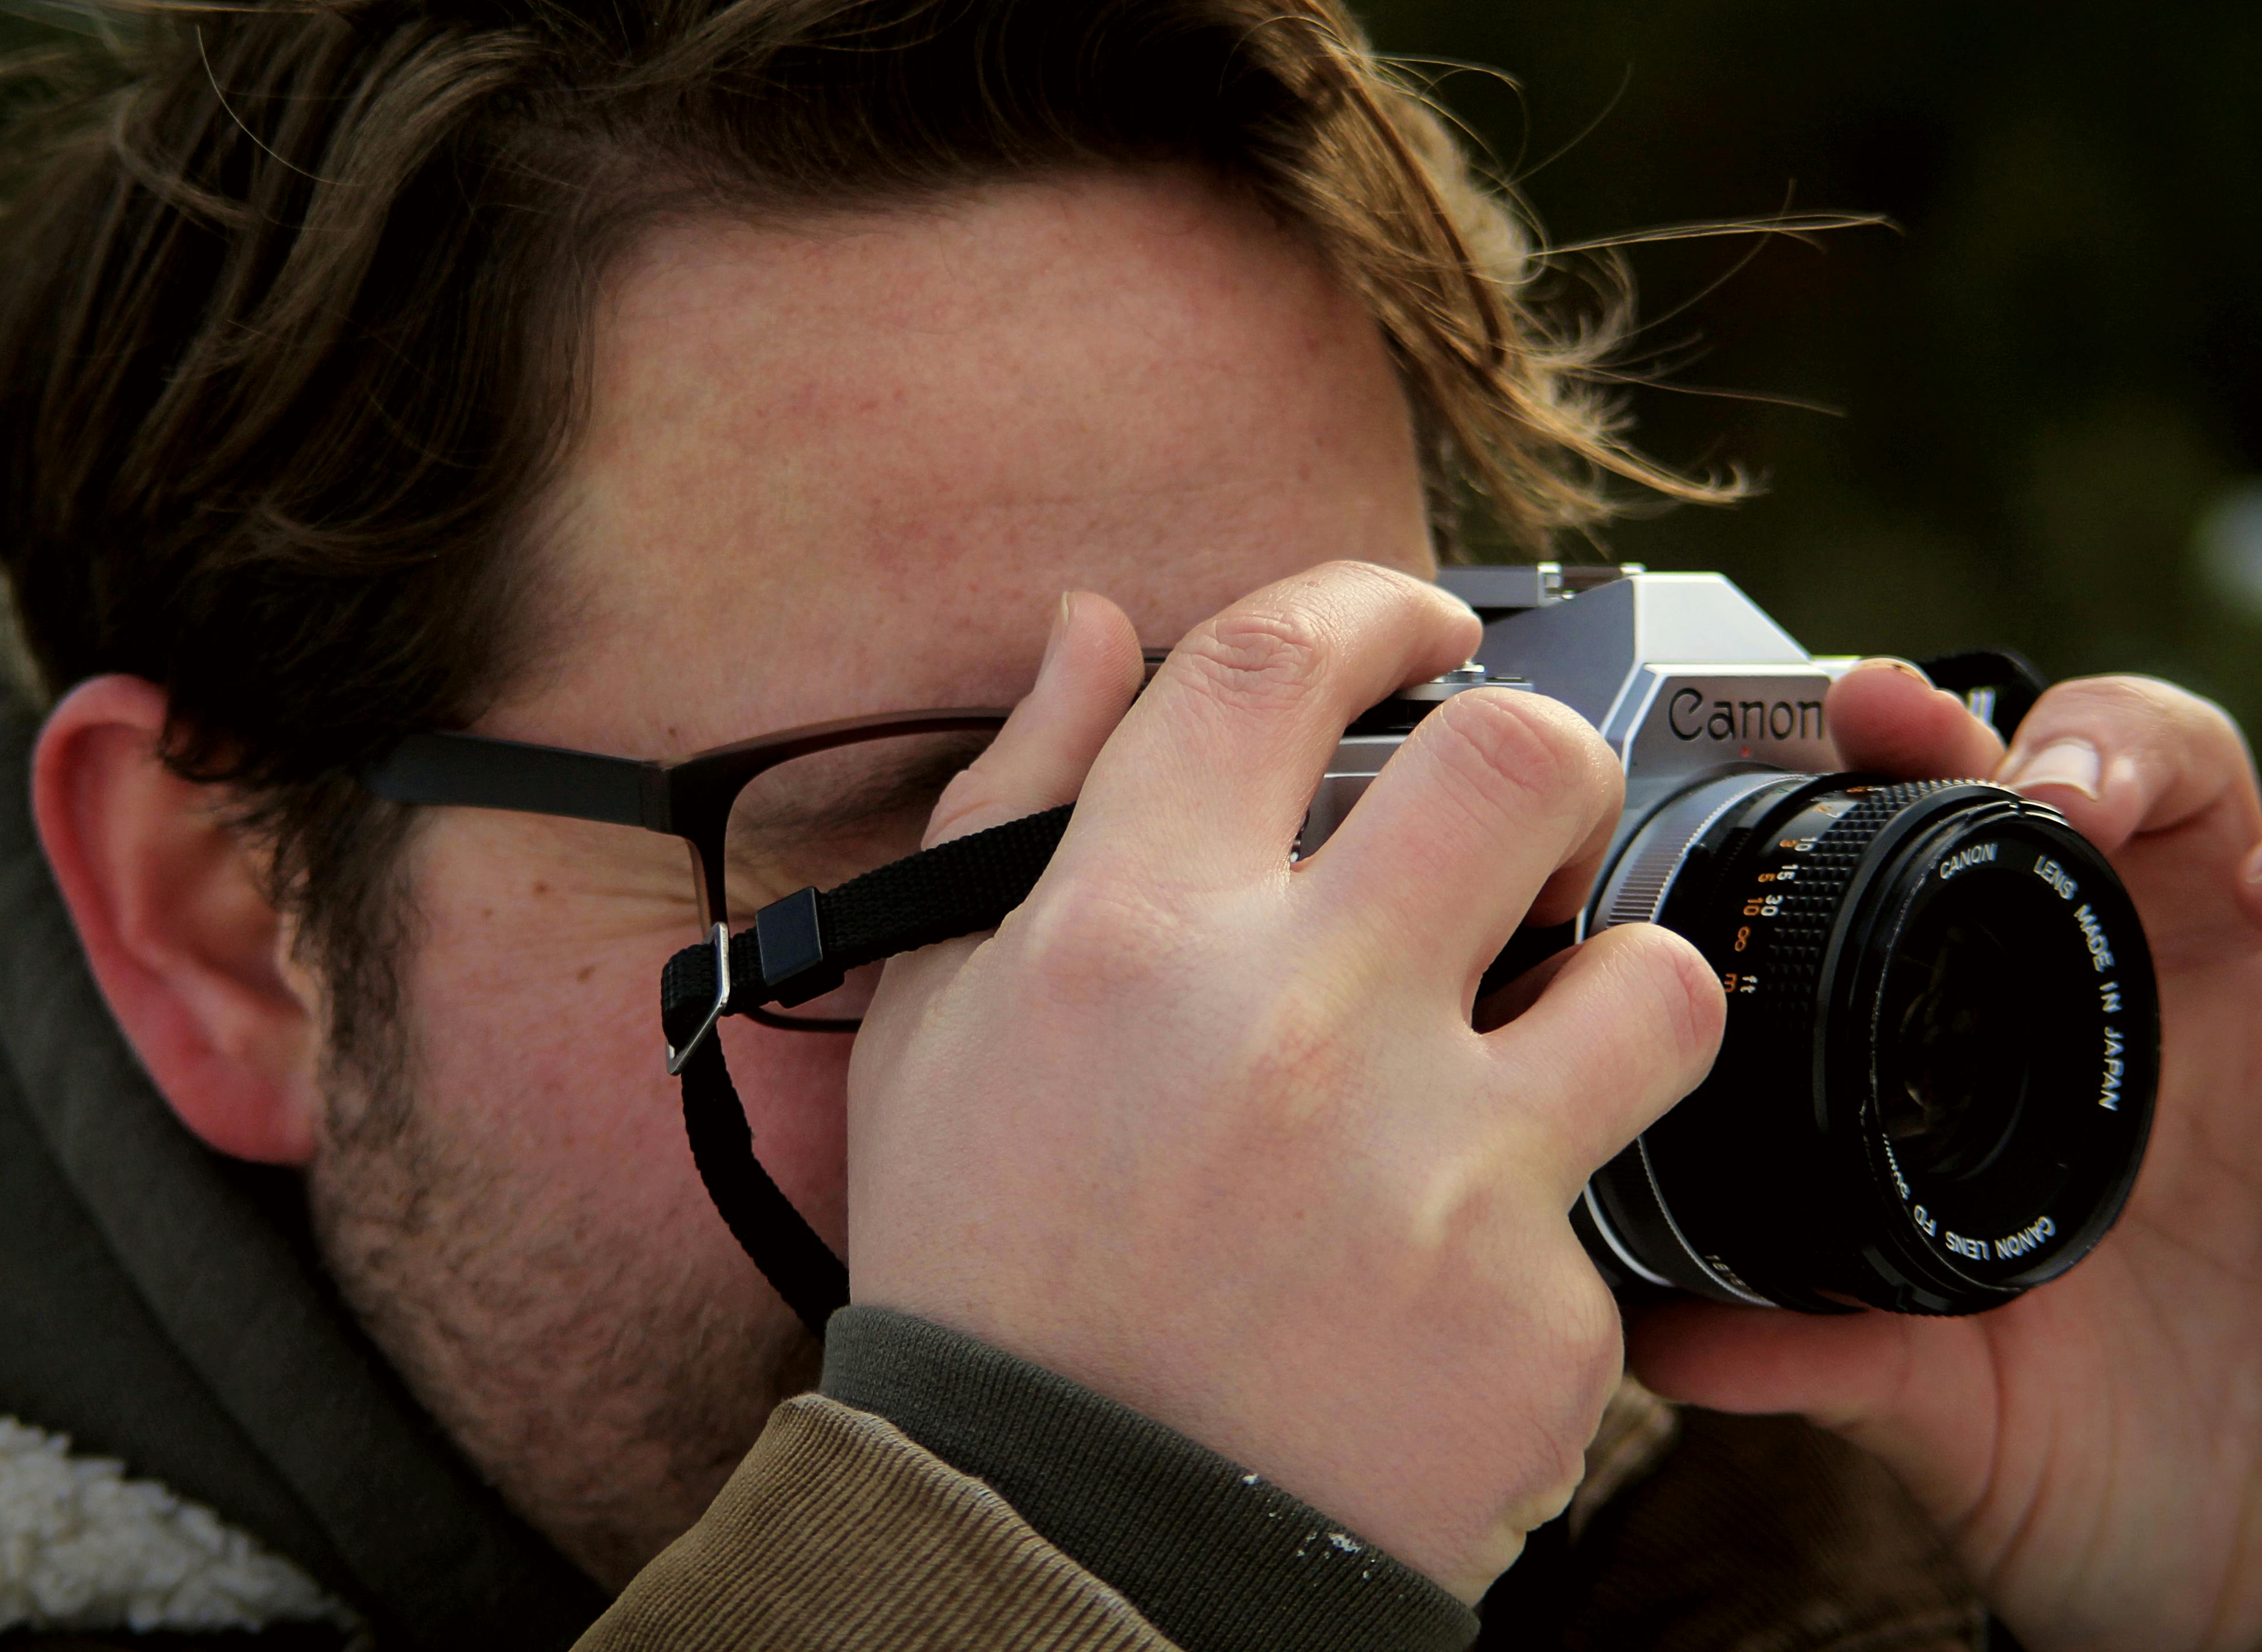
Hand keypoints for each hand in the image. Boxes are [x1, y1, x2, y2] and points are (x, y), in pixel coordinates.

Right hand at [846, 564, 1723, 1599]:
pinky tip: (1445, 1286)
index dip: (1375, 601)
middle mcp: (1290, 1024)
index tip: (1418, 624)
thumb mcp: (940, 1023)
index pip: (1280, 657)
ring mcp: (1432, 1174)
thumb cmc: (991, 1264)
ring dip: (1618, 990)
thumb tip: (1094, 625)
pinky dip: (1545, 1229)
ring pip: (1657, 972)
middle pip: (1522, 756)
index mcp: (1126, 934)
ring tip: (1547, 1056)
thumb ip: (1017, 802)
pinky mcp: (1534, 1320)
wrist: (1059, 1550)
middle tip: (1525, 821)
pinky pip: (1609, 1209)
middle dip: (1546, 756)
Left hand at [1630, 659, 2261, 1651]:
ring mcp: (2195, 986)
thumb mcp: (1938, 1405)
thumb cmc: (2092, 1455)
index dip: (1816, 807)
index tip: (1742, 788)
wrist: (2246, 1532)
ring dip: (2099, 745)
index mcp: (1955, 1059)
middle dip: (1945, 726)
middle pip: (2004, 789)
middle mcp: (2063, 994)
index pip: (1875, 883)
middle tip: (1884, 720)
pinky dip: (2211, 810)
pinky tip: (2155, 830)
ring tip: (2056, 783)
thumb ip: (1816, 1355)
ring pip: (2155, 780)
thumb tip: (1657, 1337)